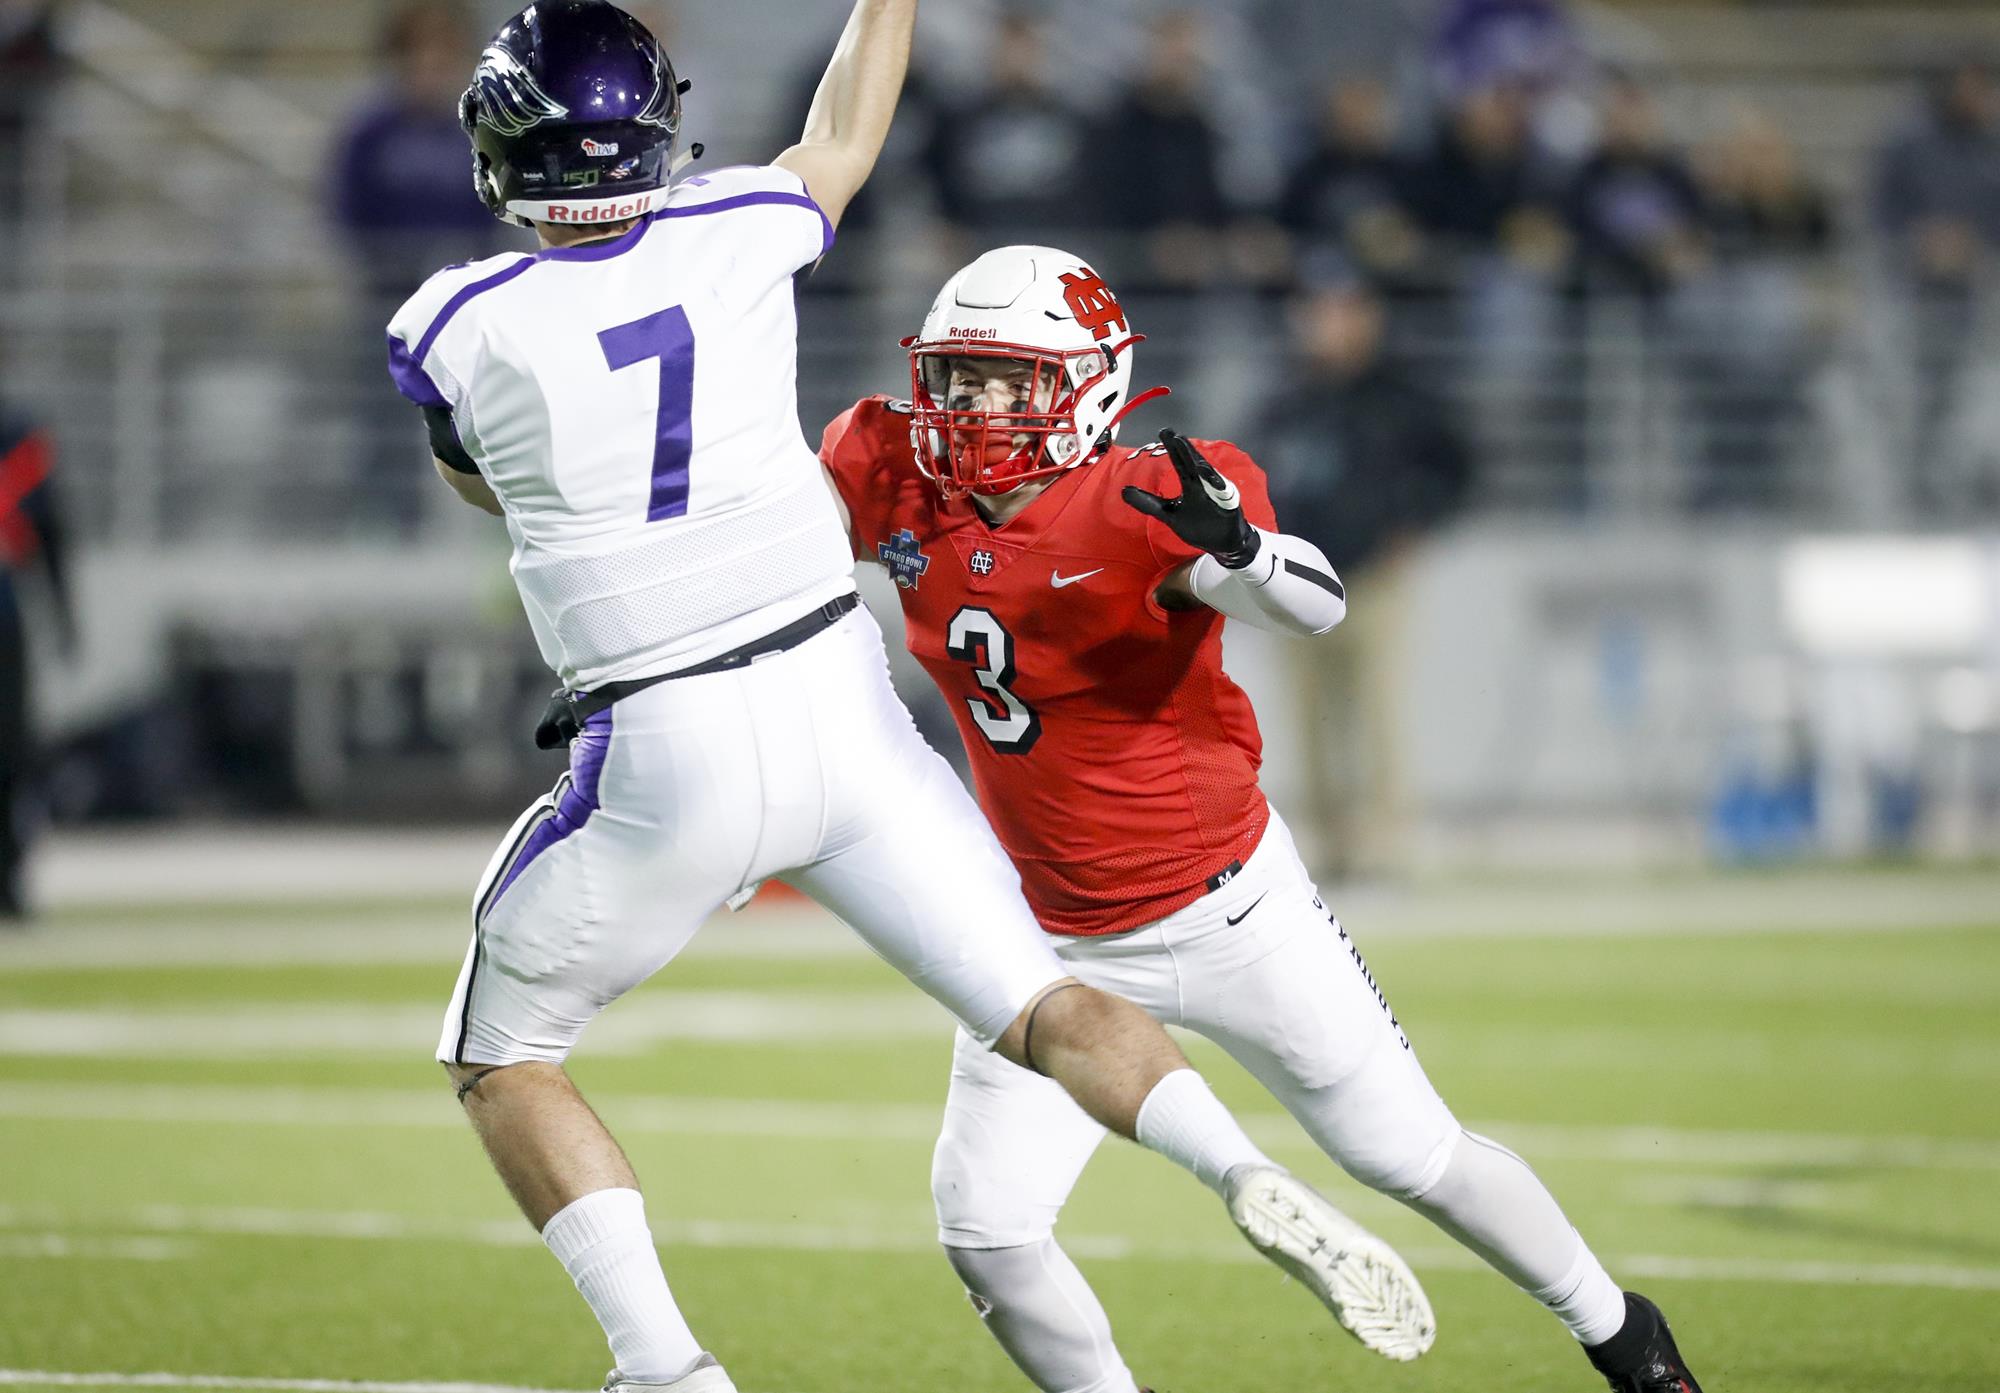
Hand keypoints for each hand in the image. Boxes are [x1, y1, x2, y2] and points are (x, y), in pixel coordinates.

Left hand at [1121, 429, 1260, 567]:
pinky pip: (1224, 495)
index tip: (1164, 431)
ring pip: (1209, 475)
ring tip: (1191, 455)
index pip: (1180, 462)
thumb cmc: (1198, 525)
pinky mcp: (1229, 506)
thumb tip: (1123, 491)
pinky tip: (1213, 479)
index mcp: (1191, 484)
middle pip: (1194, 463)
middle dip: (1185, 449)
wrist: (1221, 543)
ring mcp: (1217, 494)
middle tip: (1175, 435)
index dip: (1173, 448)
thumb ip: (1148, 503)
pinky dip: (1219, 487)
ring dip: (1200, 464)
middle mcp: (1204, 485)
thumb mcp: (1168, 514)